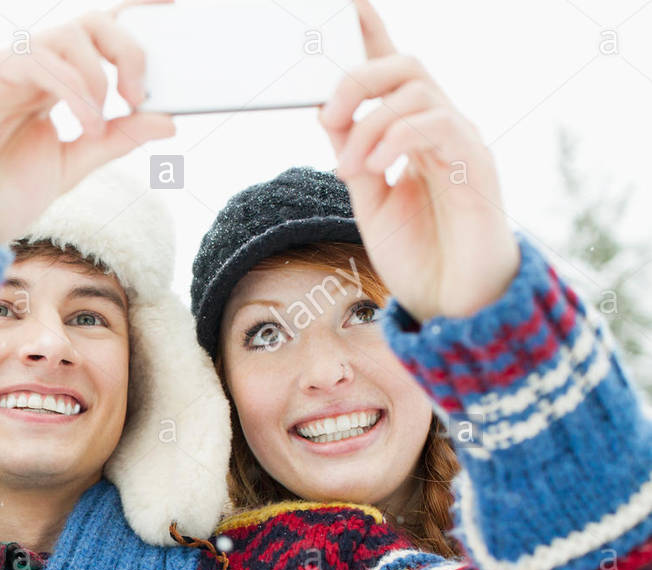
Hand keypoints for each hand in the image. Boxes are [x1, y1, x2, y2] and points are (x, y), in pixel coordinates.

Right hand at [0, 4, 175, 249]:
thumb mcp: (70, 168)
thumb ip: (115, 139)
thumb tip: (168, 117)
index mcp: (49, 85)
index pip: (96, 36)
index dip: (133, 17)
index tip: (172, 7)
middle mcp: (26, 69)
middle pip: (88, 25)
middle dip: (127, 51)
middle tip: (140, 94)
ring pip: (64, 34)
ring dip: (97, 75)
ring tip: (101, 123)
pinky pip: (34, 58)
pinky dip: (70, 86)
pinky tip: (86, 120)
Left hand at [318, 0, 519, 322]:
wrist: (455, 306)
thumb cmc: (420, 257)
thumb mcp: (370, 201)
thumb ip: (354, 155)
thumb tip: (329, 115)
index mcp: (414, 134)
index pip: (395, 73)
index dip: (373, 34)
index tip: (350, 5)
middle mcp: (443, 128)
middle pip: (405, 67)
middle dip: (357, 81)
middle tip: (327, 120)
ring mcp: (463, 144)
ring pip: (418, 91)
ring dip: (370, 123)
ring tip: (350, 165)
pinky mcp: (476, 167)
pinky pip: (437, 125)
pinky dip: (395, 138)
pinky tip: (373, 167)